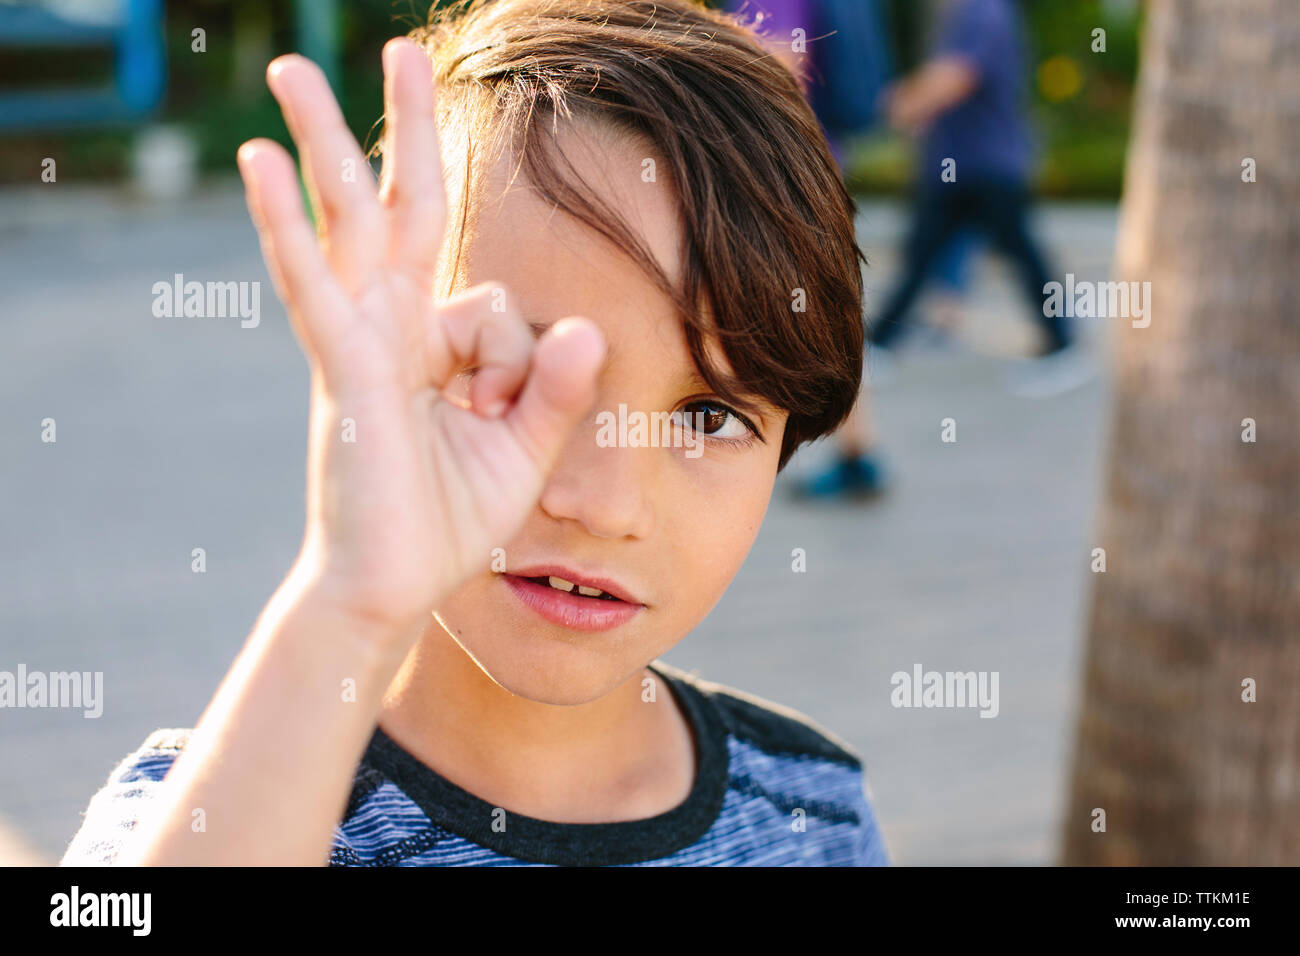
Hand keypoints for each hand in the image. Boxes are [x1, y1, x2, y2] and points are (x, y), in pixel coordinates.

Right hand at [236, 40, 605, 640]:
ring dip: (324, 143)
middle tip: (403, 52)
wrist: (392, 590)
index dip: (518, 361)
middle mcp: (393, 329)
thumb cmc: (450, 522)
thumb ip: (555, 391)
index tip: (503, 422)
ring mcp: (359, 342)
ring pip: (345, 224)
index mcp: (437, 346)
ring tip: (291, 73)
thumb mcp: (524, 451)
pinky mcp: (339, 370)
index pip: (494, 302)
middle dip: (403, 130)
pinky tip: (260, 164)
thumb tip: (587, 330)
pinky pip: (312, 284)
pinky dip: (285, 226)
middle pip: (401, 208)